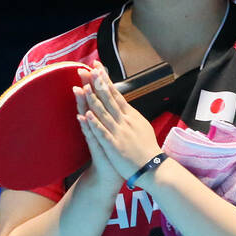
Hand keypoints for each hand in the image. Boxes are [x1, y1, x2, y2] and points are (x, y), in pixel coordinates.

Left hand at [75, 62, 161, 182]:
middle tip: (88, 69)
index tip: (98, 68)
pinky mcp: (113, 145)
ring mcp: (119, 132)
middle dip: (97, 84)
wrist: (152, 167)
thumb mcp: (142, 126)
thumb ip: (132, 116)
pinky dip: (94, 123)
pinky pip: (102, 132)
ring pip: (104, 113)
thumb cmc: (147, 148)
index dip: (106, 81)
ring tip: (83, 86)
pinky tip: (86, 114)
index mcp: (131, 115)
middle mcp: (125, 121)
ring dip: (93, 99)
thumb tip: (126, 106)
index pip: (116, 94)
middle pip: (109, 99)